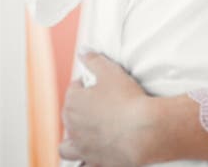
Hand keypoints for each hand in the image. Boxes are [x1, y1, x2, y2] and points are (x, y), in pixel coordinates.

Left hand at [58, 51, 156, 166]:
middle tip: (100, 103)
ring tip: (84, 135)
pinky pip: (82, 165)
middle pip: (69, 115)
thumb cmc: (126, 100)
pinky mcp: (93, 161)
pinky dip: (84, 161)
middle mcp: (72, 127)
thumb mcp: (110, 71)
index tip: (99, 83)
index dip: (87, 84)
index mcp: (73, 103)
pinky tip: (92, 156)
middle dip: (80, 108)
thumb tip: (83, 51)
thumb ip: (94, 60)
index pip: (74, 89)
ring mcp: (82, 147)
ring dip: (71, 141)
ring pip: (66, 147)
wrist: (141, 131)